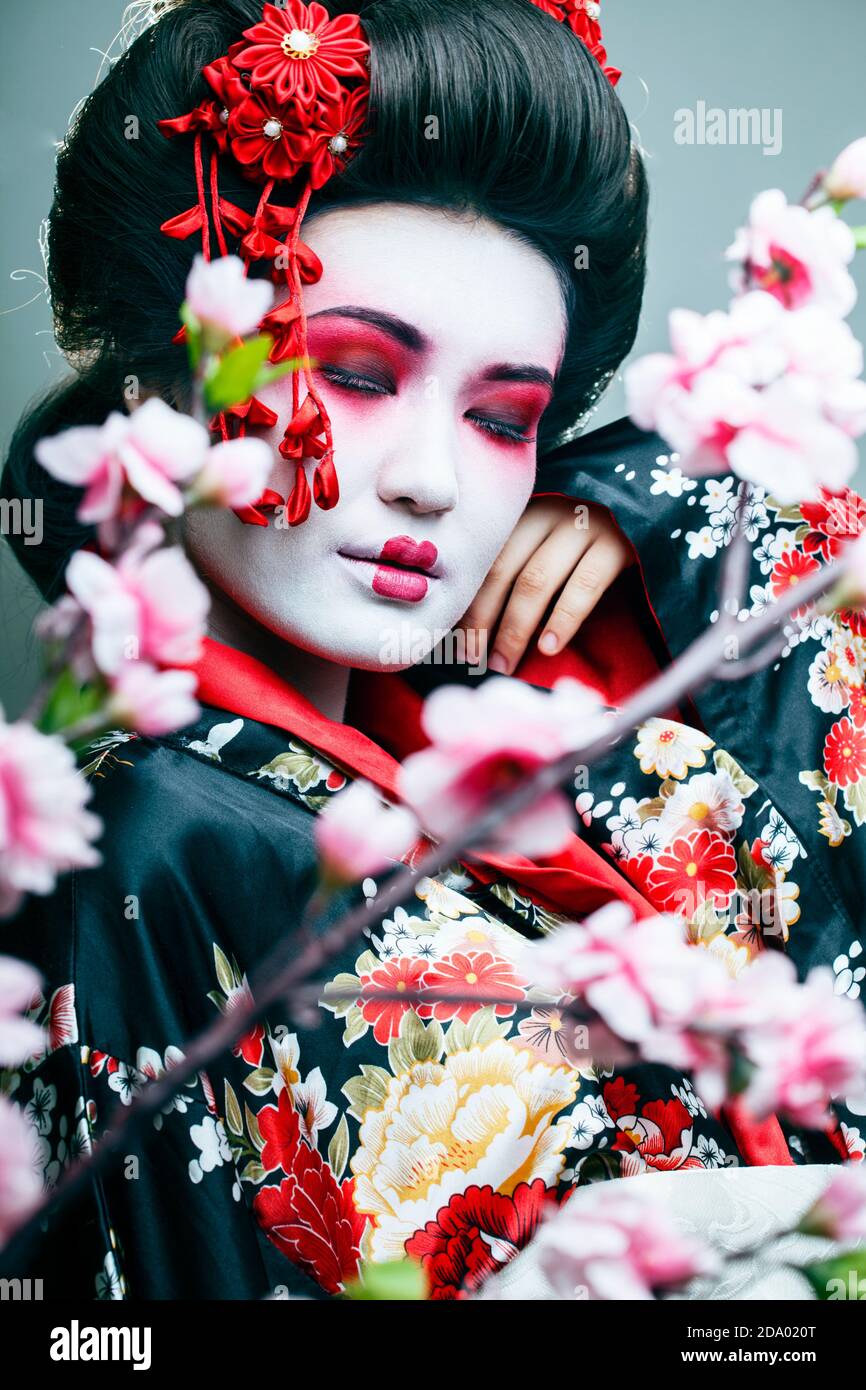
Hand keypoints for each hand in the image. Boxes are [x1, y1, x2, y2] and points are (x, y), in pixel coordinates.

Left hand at [457, 496, 633, 675]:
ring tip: (504, 663)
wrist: (654, 505)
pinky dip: (563, 619)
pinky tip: (549, 647)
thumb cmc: (591, 537)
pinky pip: (584, 586)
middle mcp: (548, 512)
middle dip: (483, 620)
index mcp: (525, 511)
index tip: (455, 642)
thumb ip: (522, 565)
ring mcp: (583, 525)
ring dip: (516, 628)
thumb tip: (480, 626)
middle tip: (473, 659)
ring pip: (536, 581)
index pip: (484, 561)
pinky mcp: (618, 543)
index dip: (468, 604)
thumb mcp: (552, 538)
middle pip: (501, 571)